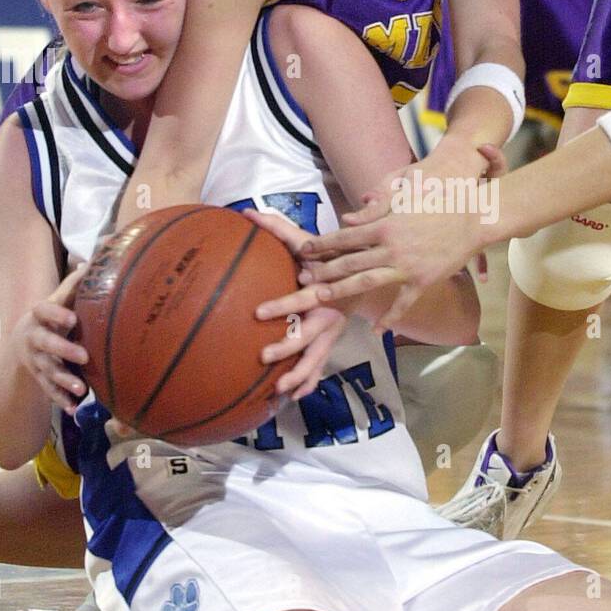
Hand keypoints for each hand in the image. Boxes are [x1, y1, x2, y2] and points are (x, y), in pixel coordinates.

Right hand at [14, 265, 88, 413]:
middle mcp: (33, 338)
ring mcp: (35, 360)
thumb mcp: (57, 301)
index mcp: (39, 315)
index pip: (44, 311)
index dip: (56, 315)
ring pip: (48, 371)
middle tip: (84, 356)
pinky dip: (60, 399)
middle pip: (46, 344)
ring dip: (64, 380)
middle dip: (63, 350)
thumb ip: (73, 285)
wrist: (19, 345)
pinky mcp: (39, 378)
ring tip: (82, 389)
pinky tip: (73, 408)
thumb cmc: (50, 317)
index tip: (72, 319)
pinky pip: (48, 390)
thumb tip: (94, 259)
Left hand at [245, 209, 348, 399]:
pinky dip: (308, 382)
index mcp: (324, 290)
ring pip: (317, 358)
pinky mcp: (329, 343)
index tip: (258, 313)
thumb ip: (277, 228)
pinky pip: (320, 366)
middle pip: (310, 336)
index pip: (302, 298)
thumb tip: (246, 212)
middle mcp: (331, 315)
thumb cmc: (328, 255)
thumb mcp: (307, 240)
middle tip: (264, 356)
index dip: (283, 305)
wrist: (365, 272)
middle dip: (288, 347)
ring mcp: (332, 333)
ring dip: (301, 375)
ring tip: (281, 390)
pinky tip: (292, 398)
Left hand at [292, 149, 494, 330]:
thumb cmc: (440, 201)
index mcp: (385, 224)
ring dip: (342, 290)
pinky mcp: (423, 281)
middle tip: (301, 278)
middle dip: (323, 270)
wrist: (474, 218)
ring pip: (367, 281)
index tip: (303, 250)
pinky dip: (390, 319)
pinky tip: (378, 331)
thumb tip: (347, 219)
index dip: (322, 244)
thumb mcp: (406, 197)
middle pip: (349, 261)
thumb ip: (375, 208)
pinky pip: (402, 303)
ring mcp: (407, 267)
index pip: (345, 236)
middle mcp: (391, 247)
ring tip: (322, 298)